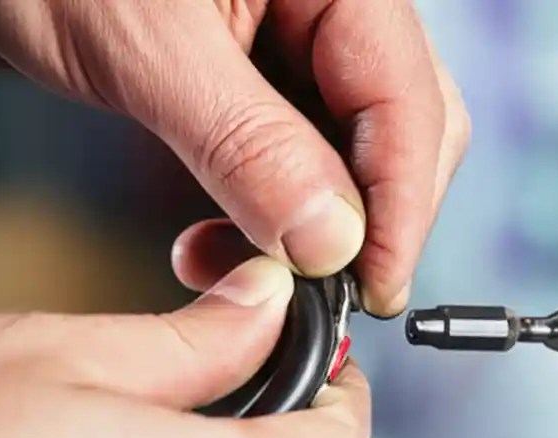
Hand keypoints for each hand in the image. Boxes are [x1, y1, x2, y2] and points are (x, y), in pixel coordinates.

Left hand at [0, 0, 470, 315]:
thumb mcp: (148, 46)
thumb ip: (250, 144)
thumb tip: (331, 238)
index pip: (410, 102)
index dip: (403, 206)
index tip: (375, 286)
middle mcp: (326, 6)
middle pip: (402, 128)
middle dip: (368, 219)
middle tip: (323, 289)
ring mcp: (288, 41)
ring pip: (348, 152)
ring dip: (310, 227)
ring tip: (252, 270)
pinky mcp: (244, 77)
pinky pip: (290, 156)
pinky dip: (267, 213)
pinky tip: (220, 241)